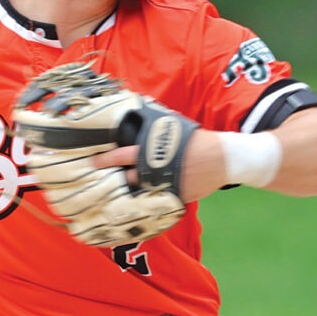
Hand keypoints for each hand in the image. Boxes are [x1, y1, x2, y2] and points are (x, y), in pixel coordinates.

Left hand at [94, 129, 226, 199]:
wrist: (222, 159)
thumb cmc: (197, 140)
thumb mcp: (173, 126)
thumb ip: (154, 127)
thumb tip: (138, 111)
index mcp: (152, 150)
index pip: (121, 156)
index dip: (105, 159)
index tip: (94, 162)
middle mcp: (154, 170)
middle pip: (125, 178)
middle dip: (110, 180)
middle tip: (98, 181)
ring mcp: (163, 186)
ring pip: (137, 192)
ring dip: (125, 193)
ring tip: (113, 194)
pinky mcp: (173, 198)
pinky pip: (154, 202)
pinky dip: (144, 203)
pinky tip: (135, 204)